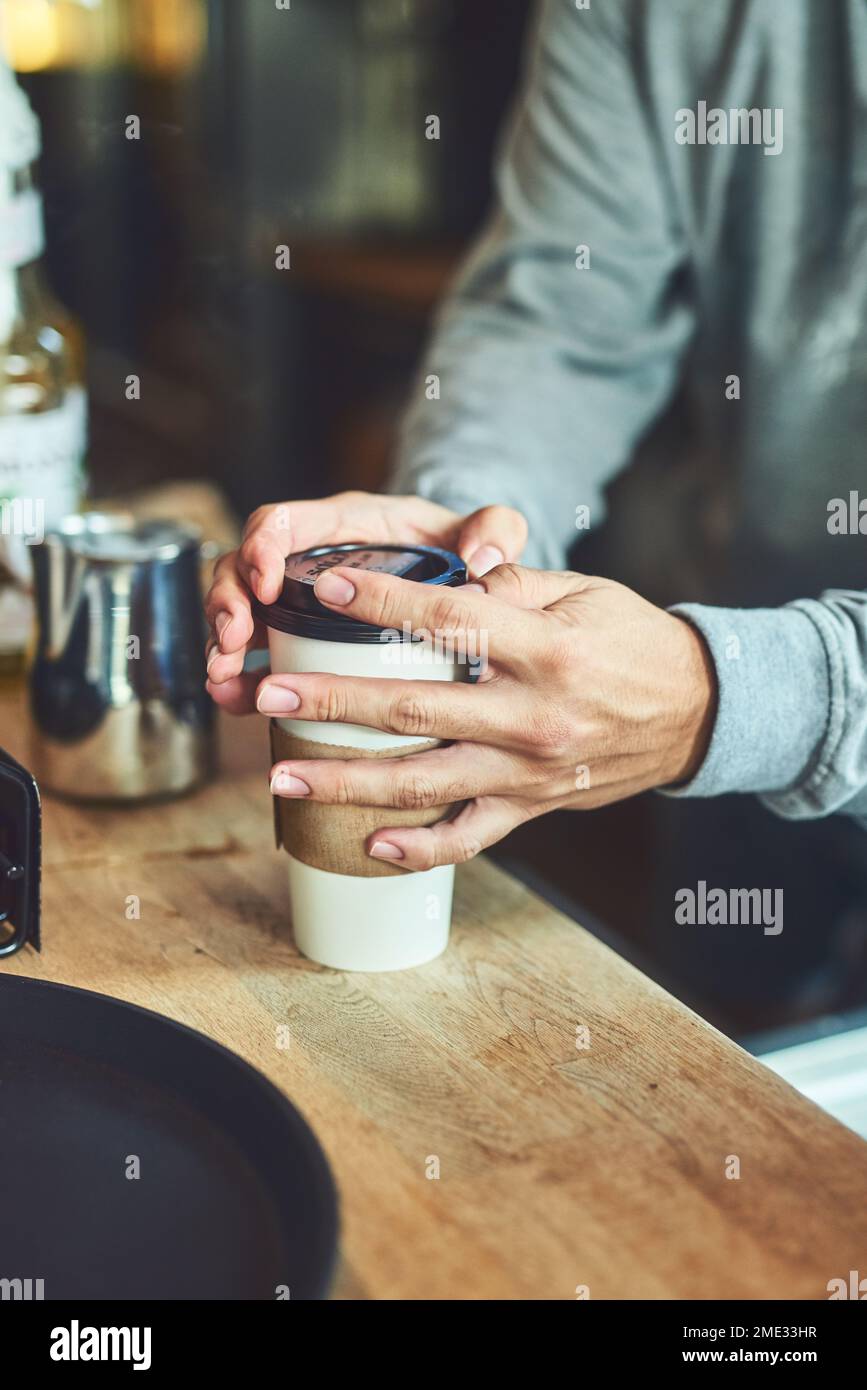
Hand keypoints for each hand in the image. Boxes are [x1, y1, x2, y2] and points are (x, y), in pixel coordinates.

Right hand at [204, 490, 527, 712]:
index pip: (288, 520)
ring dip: (224, 644)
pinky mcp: (300, 639)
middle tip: (233, 641)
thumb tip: (481, 558)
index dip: (264, 545)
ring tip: (225, 681)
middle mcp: (314, 558)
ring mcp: (300, 601)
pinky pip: (257, 654)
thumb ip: (495, 529)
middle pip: (245, 567)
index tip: (266, 582)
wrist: (466, 589)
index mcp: (350, 524)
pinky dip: (239, 677)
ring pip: (241, 612)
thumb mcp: (485, 533)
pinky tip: (233, 703)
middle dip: (229, 601)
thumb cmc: (468, 552)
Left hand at [259, 562, 717, 869]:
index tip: (323, 588)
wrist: (696, 712)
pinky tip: (366, 843)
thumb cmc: (633, 640)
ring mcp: (528, 771)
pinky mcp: (532, 807)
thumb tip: (450, 575)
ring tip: (282, 774)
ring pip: (424, 782)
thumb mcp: (585, 592)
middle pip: (415, 709)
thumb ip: (513, 583)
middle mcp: (532, 716)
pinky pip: (469, 837)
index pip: (450, 623)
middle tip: (269, 692)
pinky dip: (418, 848)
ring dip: (346, 779)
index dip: (382, 603)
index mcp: (547, 650)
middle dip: (333, 700)